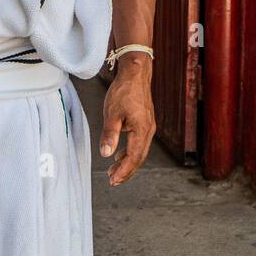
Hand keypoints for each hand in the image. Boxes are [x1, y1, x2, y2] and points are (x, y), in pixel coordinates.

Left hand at [99, 55, 155, 185]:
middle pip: (139, 157)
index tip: (114, 180)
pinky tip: (118, 155)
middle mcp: (148, 130)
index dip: (124, 170)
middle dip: (126, 171)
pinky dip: (129, 152)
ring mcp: (148, 127)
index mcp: (142, 129)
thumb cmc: (123, 91)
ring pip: (139, 151)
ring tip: (113, 171)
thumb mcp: (112, 113)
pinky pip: (138, 143)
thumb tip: (106, 154)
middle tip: (113, 181)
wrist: (135, 73)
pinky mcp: (144, 123)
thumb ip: (109, 135)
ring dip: (127, 163)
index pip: (134, 157)